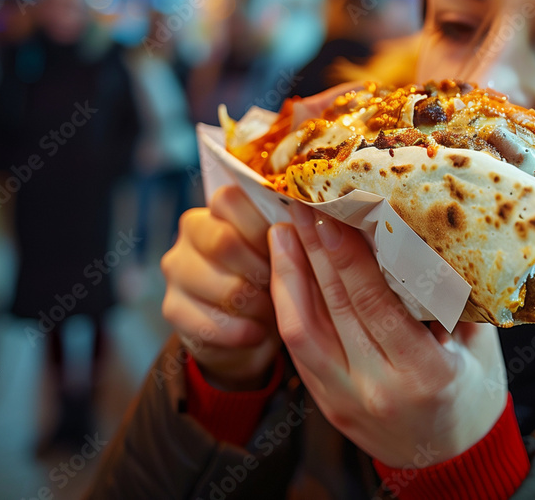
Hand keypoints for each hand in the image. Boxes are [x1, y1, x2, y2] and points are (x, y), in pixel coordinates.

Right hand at [159, 82, 366, 390]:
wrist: (241, 321)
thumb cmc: (288, 272)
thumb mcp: (299, 241)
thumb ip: (313, 223)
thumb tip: (362, 207)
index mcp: (224, 201)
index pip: (234, 199)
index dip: (269, 222)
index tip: (302, 237)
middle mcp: (194, 227)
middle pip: (221, 240)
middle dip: (260, 265)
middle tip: (294, 281)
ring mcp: (178, 268)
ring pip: (216, 282)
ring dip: (252, 299)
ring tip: (282, 312)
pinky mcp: (172, 308)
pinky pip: (195, 320)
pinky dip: (232, 329)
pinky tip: (258, 335)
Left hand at [268, 204, 507, 467]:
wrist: (454, 459)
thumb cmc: (473, 390)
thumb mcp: (476, 342)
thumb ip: (447, 295)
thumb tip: (416, 231)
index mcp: (426, 373)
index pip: (375, 303)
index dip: (348, 255)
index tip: (332, 213)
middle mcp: (379, 388)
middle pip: (334, 308)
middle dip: (314, 251)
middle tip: (301, 204)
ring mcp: (347, 400)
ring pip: (301, 330)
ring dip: (289, 275)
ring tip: (282, 232)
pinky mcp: (328, 403)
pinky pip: (299, 349)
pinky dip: (290, 306)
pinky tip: (288, 273)